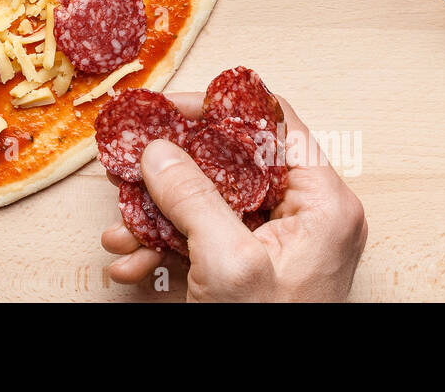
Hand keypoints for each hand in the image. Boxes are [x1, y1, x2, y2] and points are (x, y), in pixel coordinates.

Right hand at [101, 93, 366, 301]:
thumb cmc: (271, 337)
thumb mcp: (228, 262)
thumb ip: (193, 196)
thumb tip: (159, 149)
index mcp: (323, 204)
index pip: (274, 123)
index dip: (221, 108)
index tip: (171, 107)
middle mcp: (305, 217)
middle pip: (232, 161)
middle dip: (173, 167)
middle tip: (132, 160)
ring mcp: (277, 245)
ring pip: (209, 200)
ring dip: (157, 213)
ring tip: (121, 226)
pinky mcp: (251, 269)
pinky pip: (203, 239)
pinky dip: (164, 247)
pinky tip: (130, 262)